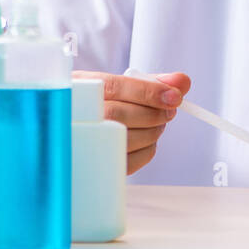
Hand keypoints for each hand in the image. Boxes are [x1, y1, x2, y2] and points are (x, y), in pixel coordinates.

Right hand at [72, 70, 191, 174]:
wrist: (67, 136)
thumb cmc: (94, 108)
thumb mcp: (113, 87)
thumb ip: (148, 82)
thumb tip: (181, 80)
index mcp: (77, 88)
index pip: (113, 87)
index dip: (147, 91)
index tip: (174, 96)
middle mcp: (74, 115)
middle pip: (120, 114)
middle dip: (154, 113)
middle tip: (170, 111)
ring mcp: (81, 142)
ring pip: (126, 138)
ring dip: (153, 131)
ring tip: (157, 123)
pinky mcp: (94, 167)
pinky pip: (129, 161)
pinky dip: (147, 150)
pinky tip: (146, 140)